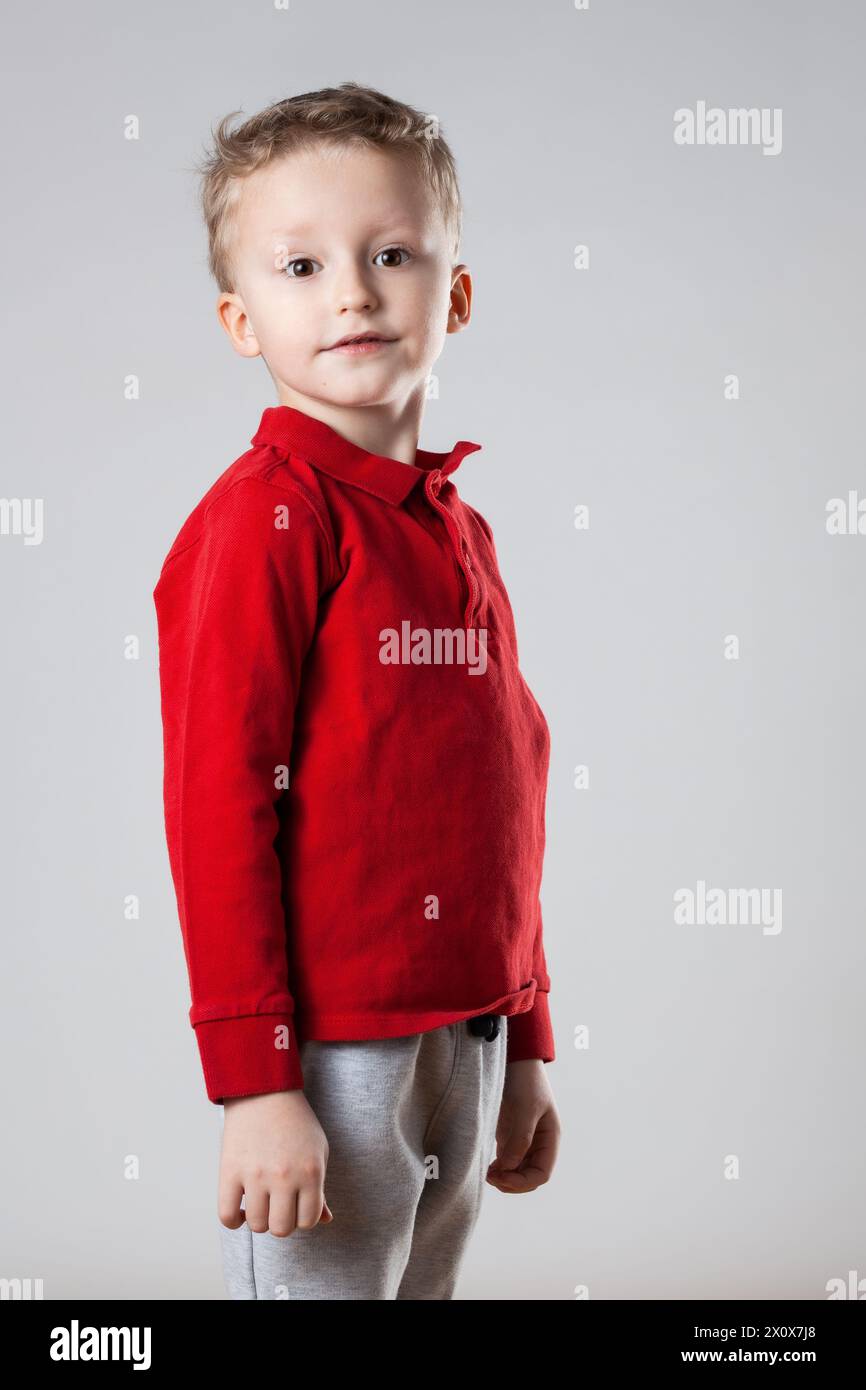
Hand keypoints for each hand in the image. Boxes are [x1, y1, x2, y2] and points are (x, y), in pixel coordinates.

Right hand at [218, 1090, 333, 1236]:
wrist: (264, 1092)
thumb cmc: (295, 1122)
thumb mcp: (318, 1150)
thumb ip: (321, 1188)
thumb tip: (324, 1220)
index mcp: (311, 1172)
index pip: (308, 1221)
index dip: (302, 1217)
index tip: (296, 1205)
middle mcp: (284, 1176)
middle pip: (282, 1229)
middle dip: (281, 1221)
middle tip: (278, 1205)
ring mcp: (256, 1175)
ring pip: (256, 1226)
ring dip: (259, 1219)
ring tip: (260, 1202)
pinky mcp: (230, 1171)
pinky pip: (227, 1216)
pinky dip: (234, 1220)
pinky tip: (241, 1209)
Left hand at [486, 1060, 559, 1193]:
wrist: (515, 1059)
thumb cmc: (525, 1081)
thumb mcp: (525, 1108)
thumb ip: (520, 1139)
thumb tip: (509, 1168)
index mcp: (550, 1138)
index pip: (541, 1174)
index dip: (522, 1182)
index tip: (501, 1177)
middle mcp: (539, 1143)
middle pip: (529, 1176)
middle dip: (512, 1182)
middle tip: (490, 1178)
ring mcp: (524, 1140)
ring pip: (517, 1171)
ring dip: (504, 1177)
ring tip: (486, 1174)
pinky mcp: (509, 1135)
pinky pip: (507, 1160)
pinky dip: (498, 1168)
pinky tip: (487, 1166)